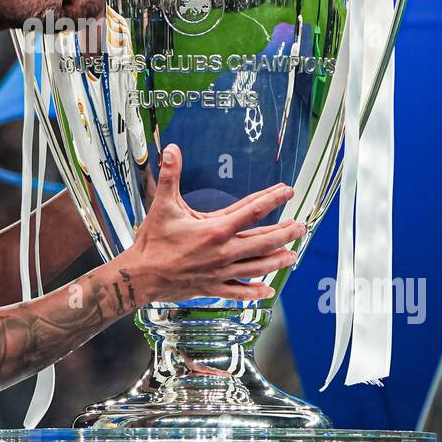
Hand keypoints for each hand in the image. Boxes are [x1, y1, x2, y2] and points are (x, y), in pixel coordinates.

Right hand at [116, 144, 304, 304]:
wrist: (141, 276)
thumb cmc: (153, 241)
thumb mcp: (162, 205)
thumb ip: (170, 176)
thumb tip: (171, 149)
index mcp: (215, 230)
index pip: (252, 211)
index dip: (273, 199)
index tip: (288, 192)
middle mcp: (223, 252)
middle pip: (263, 241)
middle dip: (285, 233)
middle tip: (300, 227)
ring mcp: (221, 272)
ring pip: (257, 266)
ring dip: (277, 260)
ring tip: (293, 255)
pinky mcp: (213, 288)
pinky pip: (239, 291)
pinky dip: (254, 291)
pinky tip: (268, 290)